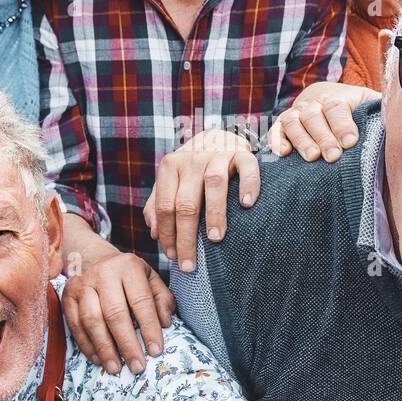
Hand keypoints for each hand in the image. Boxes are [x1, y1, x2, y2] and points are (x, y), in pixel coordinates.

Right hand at [61, 239, 173, 373]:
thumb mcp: (150, 278)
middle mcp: (103, 273)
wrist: (93, 258)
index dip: (149, 328)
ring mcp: (82, 284)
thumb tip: (165, 323)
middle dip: (127, 344)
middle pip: (114, 314)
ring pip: (91, 321)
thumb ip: (162, 299)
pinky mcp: (67, 295)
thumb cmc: (127, 274)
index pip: (141, 301)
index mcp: (128, 266)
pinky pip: (75, 324)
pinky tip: (98, 359)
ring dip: (104, 348)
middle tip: (137, 367)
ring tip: (116, 368)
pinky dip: (86, 345)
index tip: (156, 351)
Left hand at [145, 129, 258, 271]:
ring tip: (215, 239)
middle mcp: (192, 159)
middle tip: (190, 263)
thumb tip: (153, 233)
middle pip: (186, 203)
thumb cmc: (192, 170)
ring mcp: (218, 154)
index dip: (167, 234)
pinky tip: (246, 204)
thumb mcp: (171, 182)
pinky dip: (248, 185)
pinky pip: (247, 167)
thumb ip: (158, 204)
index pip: (165, 205)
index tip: (172, 257)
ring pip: (214, 184)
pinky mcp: (242, 153)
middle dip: (186, 237)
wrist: (217, 137)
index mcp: (170, 166)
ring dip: (215, 214)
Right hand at [267, 81, 379, 161]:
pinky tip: (283, 153)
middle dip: (323, 136)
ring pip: (293, 122)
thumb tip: (401, 114)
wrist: (323, 98)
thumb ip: (380, 110)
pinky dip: (277, 140)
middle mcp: (313, 103)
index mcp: (336, 98)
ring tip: (312, 157)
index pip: (337, 108)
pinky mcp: (281, 126)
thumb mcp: (368, 105)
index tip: (350, 142)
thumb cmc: (353, 110)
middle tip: (333, 156)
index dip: (343, 124)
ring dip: (302, 139)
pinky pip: (275, 130)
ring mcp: (295, 114)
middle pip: (314, 116)